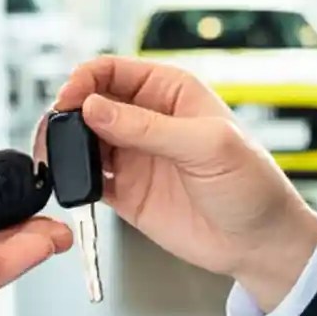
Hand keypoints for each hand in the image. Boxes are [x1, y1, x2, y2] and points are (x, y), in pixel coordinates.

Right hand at [42, 56, 316, 311]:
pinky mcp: (126, 192)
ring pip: (84, 140)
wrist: (259, 244)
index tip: (71, 99)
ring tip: (58, 157)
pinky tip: (72, 183)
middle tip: (57, 130)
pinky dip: (73, 179)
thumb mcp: (207, 146)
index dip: (86, 79)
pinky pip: (89, 179)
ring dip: (66, 145)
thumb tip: (95, 108)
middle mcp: (148, 120)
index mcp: (171, 92)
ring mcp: (135, 156)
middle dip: (68, 112)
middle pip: (90, 103)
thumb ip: (149, 127)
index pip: (114, 71)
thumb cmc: (252, 185)